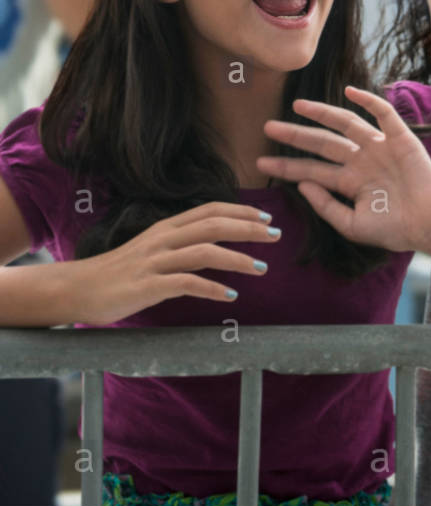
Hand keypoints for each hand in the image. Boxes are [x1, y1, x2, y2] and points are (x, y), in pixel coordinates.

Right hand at [83, 202, 278, 324]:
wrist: (77, 288)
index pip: (211, 209)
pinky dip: (212, 288)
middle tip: (277, 235)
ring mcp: (155, 261)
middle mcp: (163, 239)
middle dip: (249, 228)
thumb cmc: (121, 271)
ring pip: (204, 251)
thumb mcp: (155, 249)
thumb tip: (219, 245)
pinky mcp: (147, 286)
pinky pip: (186, 283)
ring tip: (262, 268)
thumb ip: (184, 244)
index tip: (268, 216)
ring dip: (238, 258)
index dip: (241, 210)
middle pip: (213, 225)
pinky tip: (230, 295)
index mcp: (167, 227)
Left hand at [257, 85, 430, 254]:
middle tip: (268, 128)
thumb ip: (326, 206)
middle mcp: (362, 161)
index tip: (260, 165)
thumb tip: (302, 185)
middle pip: (323, 143)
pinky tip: (350, 92)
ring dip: (322, 114)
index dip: (287, 167)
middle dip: (295, 136)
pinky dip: (368, 101)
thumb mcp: (352, 225)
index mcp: (350, 182)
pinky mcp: (401, 139)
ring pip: (346, 124)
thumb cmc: (395, 230)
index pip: (312, 170)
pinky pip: (383, 114)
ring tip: (297, 106)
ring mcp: (380, 148)